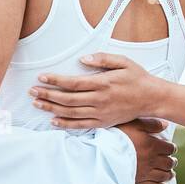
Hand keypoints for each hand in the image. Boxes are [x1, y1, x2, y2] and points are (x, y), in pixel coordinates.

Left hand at [28, 53, 161, 128]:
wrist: (152, 98)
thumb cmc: (137, 78)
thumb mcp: (124, 62)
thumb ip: (103, 58)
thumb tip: (83, 59)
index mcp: (103, 83)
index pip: (73, 83)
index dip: (55, 80)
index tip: (41, 77)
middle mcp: (100, 100)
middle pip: (67, 99)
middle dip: (47, 95)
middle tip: (32, 91)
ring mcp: (101, 113)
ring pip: (71, 113)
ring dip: (52, 108)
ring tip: (37, 104)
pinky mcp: (103, 122)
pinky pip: (81, 125)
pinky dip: (65, 124)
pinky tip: (53, 120)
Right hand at [118, 118, 176, 183]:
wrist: (103, 154)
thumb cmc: (117, 136)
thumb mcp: (133, 124)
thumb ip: (151, 124)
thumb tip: (166, 125)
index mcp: (153, 146)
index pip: (170, 148)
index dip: (172, 148)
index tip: (170, 147)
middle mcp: (152, 160)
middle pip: (169, 163)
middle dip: (172, 161)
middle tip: (172, 160)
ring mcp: (146, 173)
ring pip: (164, 175)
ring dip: (169, 174)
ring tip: (170, 173)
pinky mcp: (138, 182)